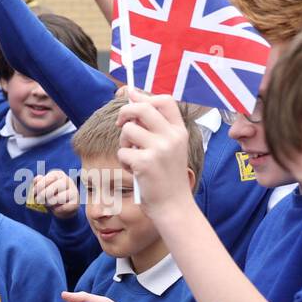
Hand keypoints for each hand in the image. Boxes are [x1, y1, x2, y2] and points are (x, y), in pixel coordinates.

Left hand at [31, 169, 79, 218]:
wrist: (64, 207)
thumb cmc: (51, 195)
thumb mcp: (43, 187)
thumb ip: (38, 182)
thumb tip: (36, 180)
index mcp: (58, 174)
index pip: (46, 180)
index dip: (38, 188)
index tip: (33, 193)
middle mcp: (67, 180)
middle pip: (51, 189)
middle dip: (42, 196)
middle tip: (38, 200)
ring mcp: (73, 190)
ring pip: (57, 199)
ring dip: (49, 203)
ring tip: (49, 203)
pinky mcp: (76, 202)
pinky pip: (62, 208)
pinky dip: (57, 210)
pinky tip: (57, 208)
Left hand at [116, 90, 197, 216]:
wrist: (173, 206)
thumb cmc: (168, 177)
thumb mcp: (171, 148)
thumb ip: (155, 125)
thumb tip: (132, 95)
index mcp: (180, 131)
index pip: (165, 100)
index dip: (145, 97)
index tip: (132, 100)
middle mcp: (172, 137)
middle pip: (142, 108)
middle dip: (125, 112)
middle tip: (121, 124)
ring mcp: (159, 150)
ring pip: (128, 130)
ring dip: (124, 143)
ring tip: (134, 157)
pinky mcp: (144, 163)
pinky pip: (122, 152)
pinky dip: (124, 162)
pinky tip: (135, 171)